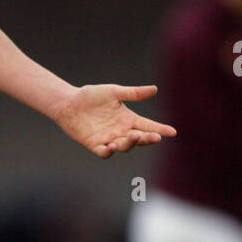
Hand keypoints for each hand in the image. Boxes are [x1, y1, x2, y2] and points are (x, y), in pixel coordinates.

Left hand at [53, 83, 176, 158]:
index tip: (172, 132)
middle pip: (139, 138)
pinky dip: (109, 151)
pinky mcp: (95, 145)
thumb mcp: (114, 92)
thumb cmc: (90, 96)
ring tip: (131, 136)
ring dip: (129, 143)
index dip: (160, 129)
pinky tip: (112, 146)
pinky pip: (104, 152)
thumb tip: (155, 89)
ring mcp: (109, 139)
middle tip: (154, 137)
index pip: (148, 125)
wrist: (69, 103)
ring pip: (124, 146)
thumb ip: (133, 93)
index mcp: (128, 118)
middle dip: (148, 138)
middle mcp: (121, 131)